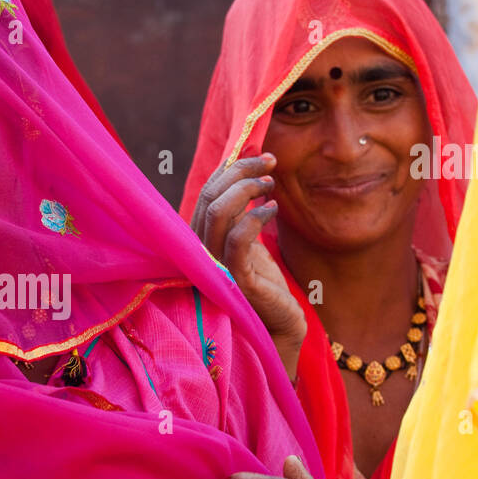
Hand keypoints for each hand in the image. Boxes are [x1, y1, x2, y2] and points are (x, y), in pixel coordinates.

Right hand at [191, 153, 305, 375]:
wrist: (278, 325)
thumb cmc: (264, 284)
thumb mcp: (250, 241)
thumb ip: (241, 212)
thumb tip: (249, 169)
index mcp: (199, 239)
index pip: (206, 193)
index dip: (229, 168)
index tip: (257, 153)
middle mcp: (199, 251)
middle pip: (209, 197)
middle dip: (240, 171)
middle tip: (270, 161)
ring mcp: (213, 266)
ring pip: (218, 212)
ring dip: (247, 188)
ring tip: (272, 183)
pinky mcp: (233, 280)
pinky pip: (238, 239)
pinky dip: (255, 216)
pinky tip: (273, 208)